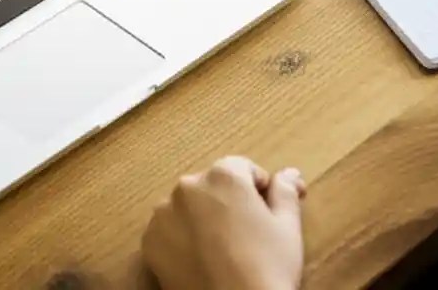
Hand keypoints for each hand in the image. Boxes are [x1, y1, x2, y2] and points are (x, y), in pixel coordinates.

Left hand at [142, 157, 306, 289]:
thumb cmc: (268, 268)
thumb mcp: (288, 226)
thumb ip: (285, 192)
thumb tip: (288, 174)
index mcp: (223, 176)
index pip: (243, 169)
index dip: (259, 189)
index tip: (267, 212)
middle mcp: (187, 187)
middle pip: (212, 186)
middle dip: (229, 202)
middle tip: (246, 233)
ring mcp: (163, 214)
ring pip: (188, 207)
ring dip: (203, 218)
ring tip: (222, 249)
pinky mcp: (149, 242)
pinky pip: (169, 230)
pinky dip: (182, 238)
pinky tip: (201, 259)